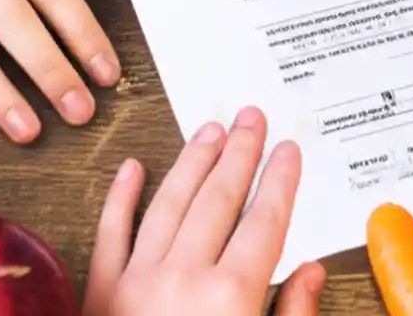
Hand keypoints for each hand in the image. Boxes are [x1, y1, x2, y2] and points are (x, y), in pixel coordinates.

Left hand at [83, 107, 326, 315]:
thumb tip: (312, 271)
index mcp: (232, 297)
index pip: (265, 221)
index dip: (280, 180)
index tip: (290, 148)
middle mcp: (184, 279)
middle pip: (219, 199)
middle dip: (240, 153)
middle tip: (252, 115)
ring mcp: (137, 282)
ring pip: (169, 203)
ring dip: (193, 161)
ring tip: (209, 129)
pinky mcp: (99, 294)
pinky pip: (111, 232)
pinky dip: (121, 196)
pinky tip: (133, 167)